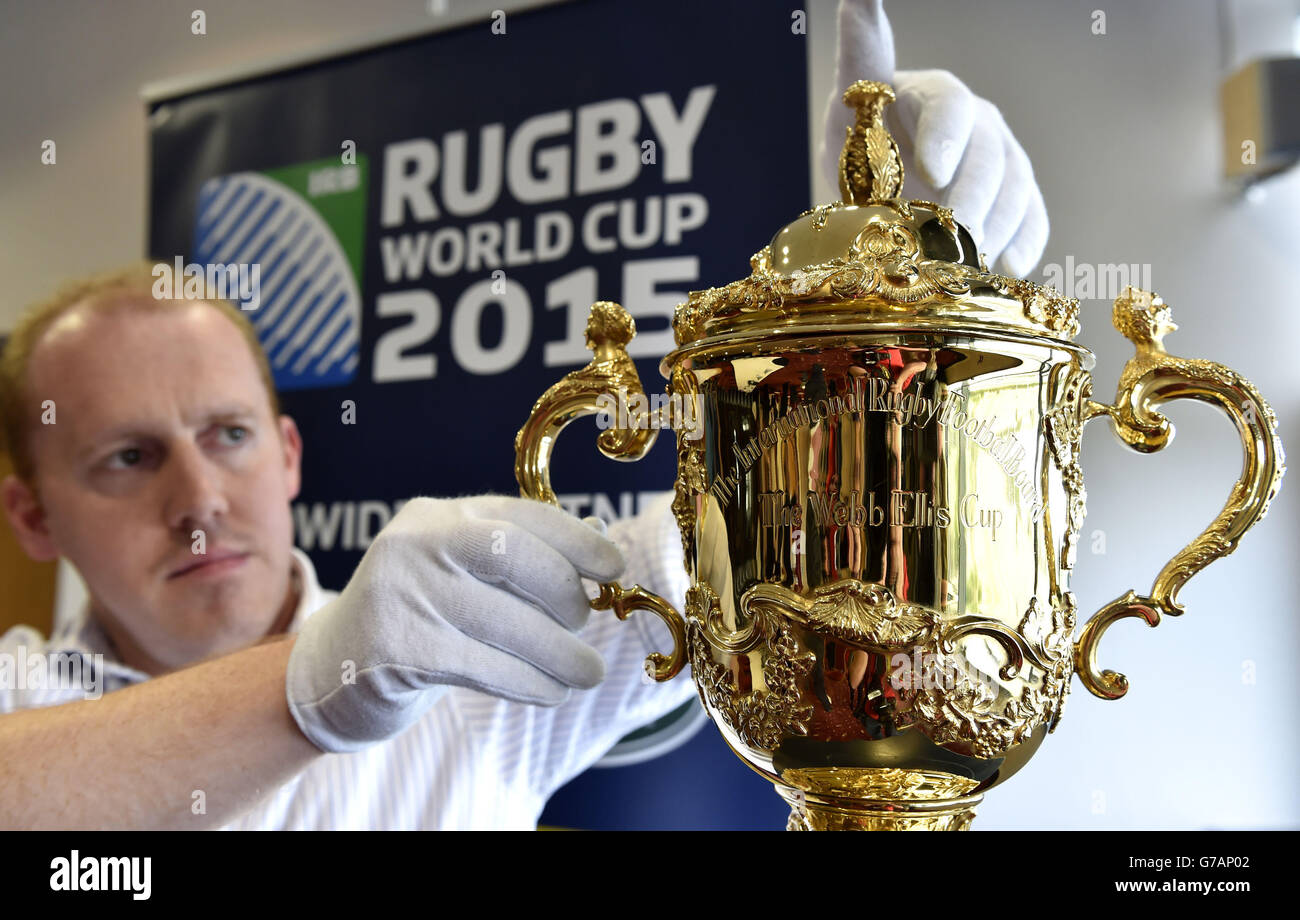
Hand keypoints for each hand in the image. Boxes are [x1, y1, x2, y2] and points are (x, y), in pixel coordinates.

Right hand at [285, 495, 624, 752]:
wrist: (330, 673)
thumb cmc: (418, 622)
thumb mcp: (463, 578)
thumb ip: (522, 561)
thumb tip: (600, 543)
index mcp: (439, 516)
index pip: (520, 515)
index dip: (576, 540)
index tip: (615, 567)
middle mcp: (415, 542)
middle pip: (511, 553)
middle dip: (564, 593)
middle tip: (585, 628)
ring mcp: (400, 592)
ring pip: (501, 619)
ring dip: (557, 652)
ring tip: (586, 673)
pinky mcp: (394, 648)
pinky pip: (480, 664)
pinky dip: (526, 681)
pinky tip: (549, 692)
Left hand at [818, 0, 1048, 277]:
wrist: (878, 190)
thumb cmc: (860, 140)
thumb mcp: (850, 104)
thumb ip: (862, 52)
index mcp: (936, 95)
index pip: (950, 106)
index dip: (945, 138)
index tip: (930, 173)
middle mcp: (978, 122)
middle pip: (989, 154)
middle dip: (972, 196)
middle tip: (952, 234)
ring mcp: (1002, 159)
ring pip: (1016, 186)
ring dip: (997, 225)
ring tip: (970, 259)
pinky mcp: (1017, 199)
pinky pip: (1033, 218)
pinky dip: (1025, 243)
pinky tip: (1008, 267)